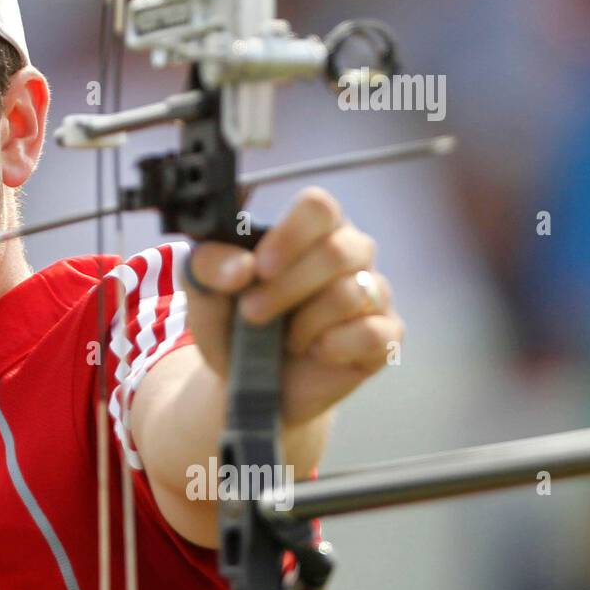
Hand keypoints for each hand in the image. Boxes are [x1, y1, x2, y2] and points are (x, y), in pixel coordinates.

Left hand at [182, 186, 401, 425]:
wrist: (248, 383)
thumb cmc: (232, 323)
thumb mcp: (204, 293)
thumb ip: (208, 266)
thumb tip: (240, 266)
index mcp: (310, 229)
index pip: (318, 206)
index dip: (290, 234)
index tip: (259, 267)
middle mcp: (350, 253)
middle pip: (338, 251)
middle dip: (286, 288)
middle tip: (252, 313)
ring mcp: (373, 294)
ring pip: (351, 293)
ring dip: (304, 323)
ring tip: (282, 338)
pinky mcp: (386, 336)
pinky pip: (372, 334)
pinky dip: (333, 346)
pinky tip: (314, 351)